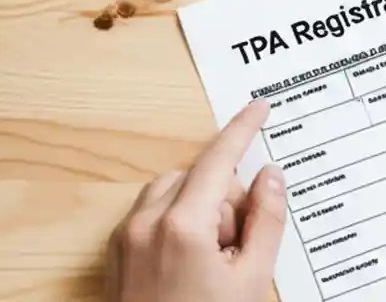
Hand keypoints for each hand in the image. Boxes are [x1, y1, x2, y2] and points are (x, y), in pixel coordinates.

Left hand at [107, 100, 285, 301]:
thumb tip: (270, 176)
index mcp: (183, 226)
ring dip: (202, 208)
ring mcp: (125, 237)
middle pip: (199, 175)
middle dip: (227, 196)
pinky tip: (193, 262)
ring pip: (174, 191)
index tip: (258, 106)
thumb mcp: (253, 279)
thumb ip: (266, 220)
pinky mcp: (115, 251)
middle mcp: (146, 223)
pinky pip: (153, 213)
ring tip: (217, 258)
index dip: (243, 129)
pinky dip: (179, 221)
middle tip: (241, 243)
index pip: (220, 159)